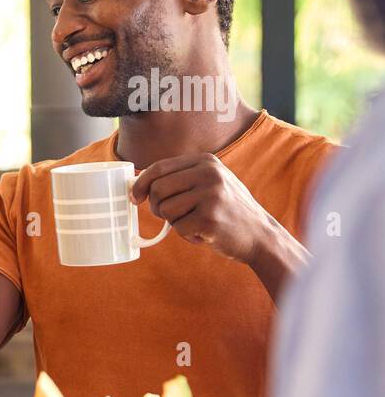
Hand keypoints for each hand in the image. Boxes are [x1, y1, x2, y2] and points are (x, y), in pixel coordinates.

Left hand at [130, 153, 278, 264]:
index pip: (158, 167)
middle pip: (157, 189)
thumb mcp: (209, 183)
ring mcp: (211, 195)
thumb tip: (138, 184)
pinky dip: (186, 235)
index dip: (141, 184)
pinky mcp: (210, 218)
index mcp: (206, 161)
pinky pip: (177, 228)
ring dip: (174, 222)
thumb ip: (179, 178)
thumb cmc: (226, 210)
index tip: (135, 197)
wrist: (260, 234)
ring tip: (196, 222)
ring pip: (164, 210)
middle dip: (157, 207)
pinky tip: (205, 232)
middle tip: (173, 216)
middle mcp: (209, 173)